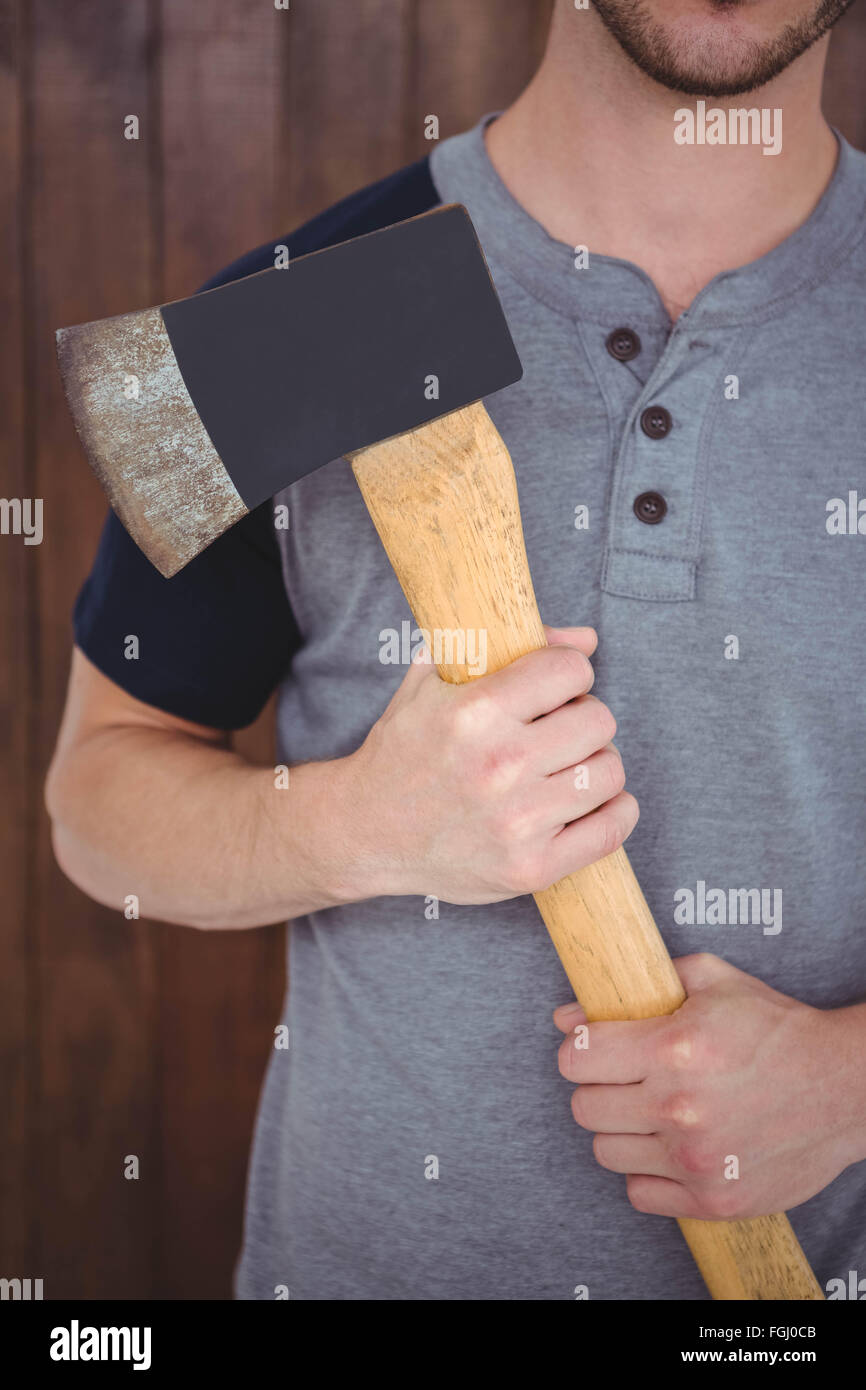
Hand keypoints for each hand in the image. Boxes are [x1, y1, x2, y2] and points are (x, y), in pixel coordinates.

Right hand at [345, 625, 637, 903]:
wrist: (365, 830)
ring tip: (568, 766)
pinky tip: (590, 801)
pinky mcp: (531, 868)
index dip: (569, 672)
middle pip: (599, 720)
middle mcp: (499, 767)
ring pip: (609, 772)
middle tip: (560, 730)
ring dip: (596, 764)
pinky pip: (611, 828)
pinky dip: (614, 811)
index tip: (555, 688)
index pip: (571, 669)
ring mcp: (517, 823)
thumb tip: (586, 639)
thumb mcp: (430, 679)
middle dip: (583, 717)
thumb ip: (500, 644)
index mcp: (474, 713)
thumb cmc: (403, 749)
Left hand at [554, 952, 865, 1219]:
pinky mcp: (713, 1200)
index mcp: (673, 1047)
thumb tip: (565, 1017)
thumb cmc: (775, 1028)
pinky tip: (672, 1147)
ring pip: (605, 1152)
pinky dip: (648, 1173)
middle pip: (584, 1107)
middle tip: (629, 1079)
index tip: (597, 1048)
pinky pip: (638, 1193)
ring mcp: (695, 1159)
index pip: (575, 1058)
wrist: (844, 1086)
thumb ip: (636, 989)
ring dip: (622, 1131)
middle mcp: (679, 1107)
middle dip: (599, 1088)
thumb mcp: (711, 981)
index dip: (580, 1049)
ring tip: (653, 1112)